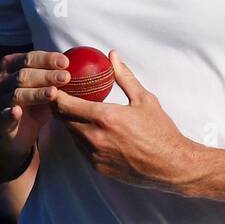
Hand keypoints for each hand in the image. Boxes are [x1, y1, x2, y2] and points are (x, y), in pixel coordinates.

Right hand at [0, 50, 68, 157]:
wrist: (15, 132)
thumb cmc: (33, 103)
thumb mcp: (45, 87)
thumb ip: (56, 76)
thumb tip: (83, 66)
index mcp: (11, 67)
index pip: (29, 58)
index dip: (47, 59)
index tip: (66, 62)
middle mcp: (1, 81)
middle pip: (23, 75)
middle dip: (46, 75)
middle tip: (66, 77)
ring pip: (17, 94)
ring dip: (36, 93)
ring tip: (54, 93)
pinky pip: (4, 116)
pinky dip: (10, 113)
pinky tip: (17, 112)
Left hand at [52, 50, 197, 190]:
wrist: (170, 164)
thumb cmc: (160, 131)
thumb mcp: (144, 99)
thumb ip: (124, 77)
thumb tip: (113, 56)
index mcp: (105, 117)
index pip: (67, 105)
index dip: (56, 95)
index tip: (54, 87)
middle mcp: (95, 137)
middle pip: (64, 120)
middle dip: (61, 108)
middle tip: (62, 97)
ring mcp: (94, 154)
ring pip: (72, 135)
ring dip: (72, 123)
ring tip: (77, 112)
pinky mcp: (97, 166)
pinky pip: (82, 149)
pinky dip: (83, 137)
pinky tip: (92, 130)